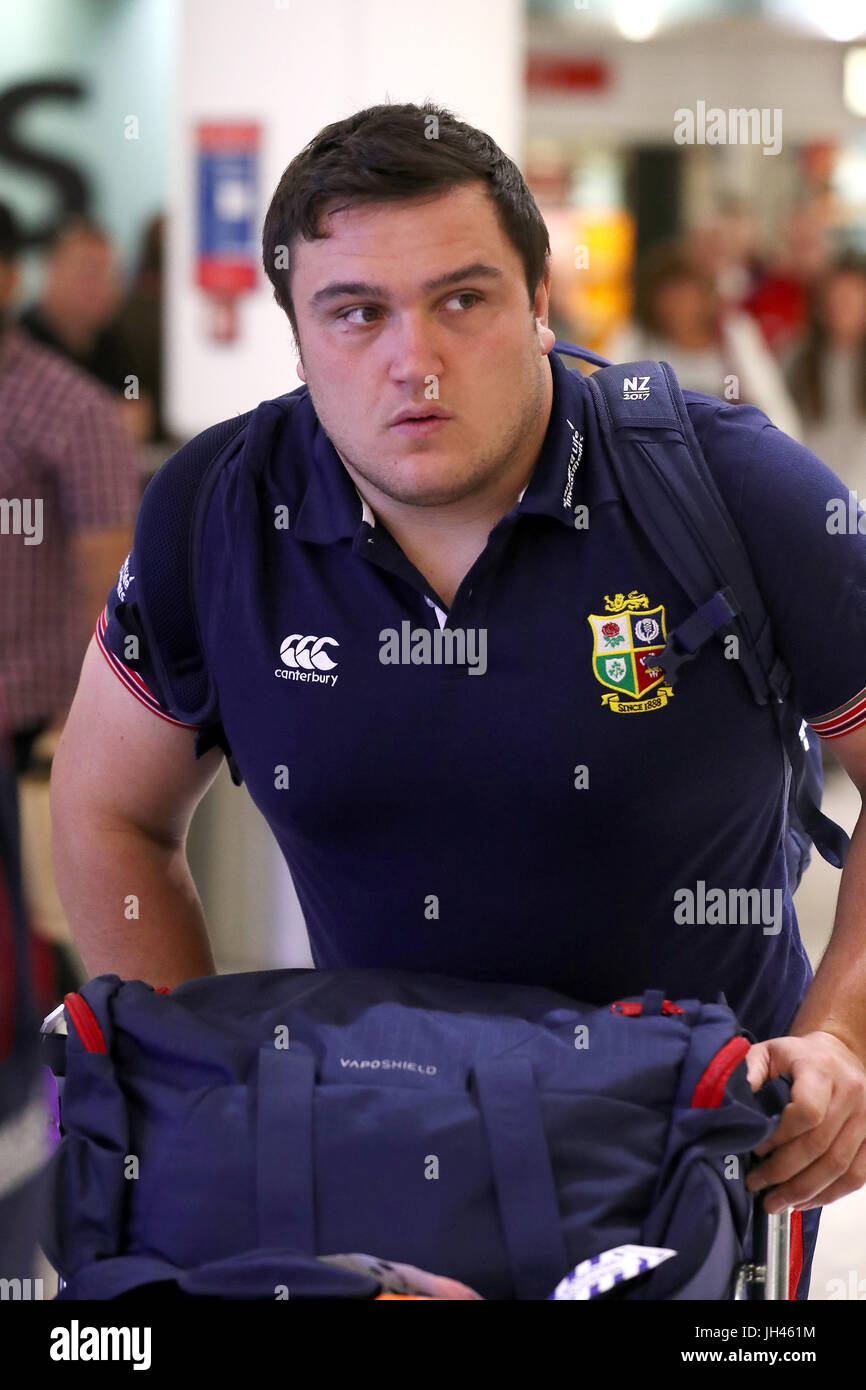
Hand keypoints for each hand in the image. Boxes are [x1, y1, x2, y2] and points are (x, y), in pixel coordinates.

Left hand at [745, 1031, 865, 1211]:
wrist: (837, 1054)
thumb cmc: (797, 1057)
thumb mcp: (768, 1052)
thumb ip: (749, 1071)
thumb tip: (733, 1104)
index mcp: (822, 1070)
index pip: (807, 1111)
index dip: (780, 1137)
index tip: (756, 1149)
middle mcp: (851, 1094)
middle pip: (820, 1145)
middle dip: (785, 1173)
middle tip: (757, 1186)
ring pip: (839, 1166)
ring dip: (805, 1191)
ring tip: (775, 1202)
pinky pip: (857, 1176)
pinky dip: (830, 1194)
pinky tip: (804, 1201)